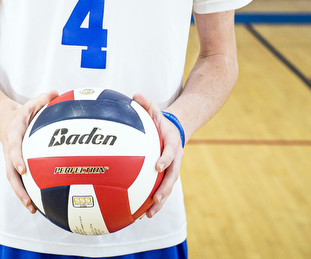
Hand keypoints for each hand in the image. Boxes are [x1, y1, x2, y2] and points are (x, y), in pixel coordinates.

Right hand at [2, 89, 58, 213]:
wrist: (4, 121)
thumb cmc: (22, 114)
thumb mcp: (31, 103)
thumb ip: (43, 99)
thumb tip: (56, 92)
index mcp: (13, 136)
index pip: (13, 148)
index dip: (16, 159)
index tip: (23, 169)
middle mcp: (10, 152)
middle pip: (10, 172)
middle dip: (18, 188)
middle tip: (28, 201)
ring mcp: (10, 161)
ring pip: (14, 181)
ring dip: (21, 195)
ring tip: (33, 209)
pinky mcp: (15, 167)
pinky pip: (20, 181)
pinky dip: (26, 193)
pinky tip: (38, 205)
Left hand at [132, 93, 183, 218]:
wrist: (175, 130)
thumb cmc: (160, 121)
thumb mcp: (155, 110)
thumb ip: (146, 104)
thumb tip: (135, 95)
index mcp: (172, 143)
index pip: (171, 152)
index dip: (166, 159)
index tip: (158, 166)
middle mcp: (174, 159)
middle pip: (172, 176)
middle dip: (165, 188)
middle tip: (156, 198)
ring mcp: (171, 169)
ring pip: (167, 187)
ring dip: (160, 201)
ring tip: (148, 214)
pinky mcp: (165, 176)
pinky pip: (160, 190)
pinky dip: (153, 202)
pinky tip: (141, 214)